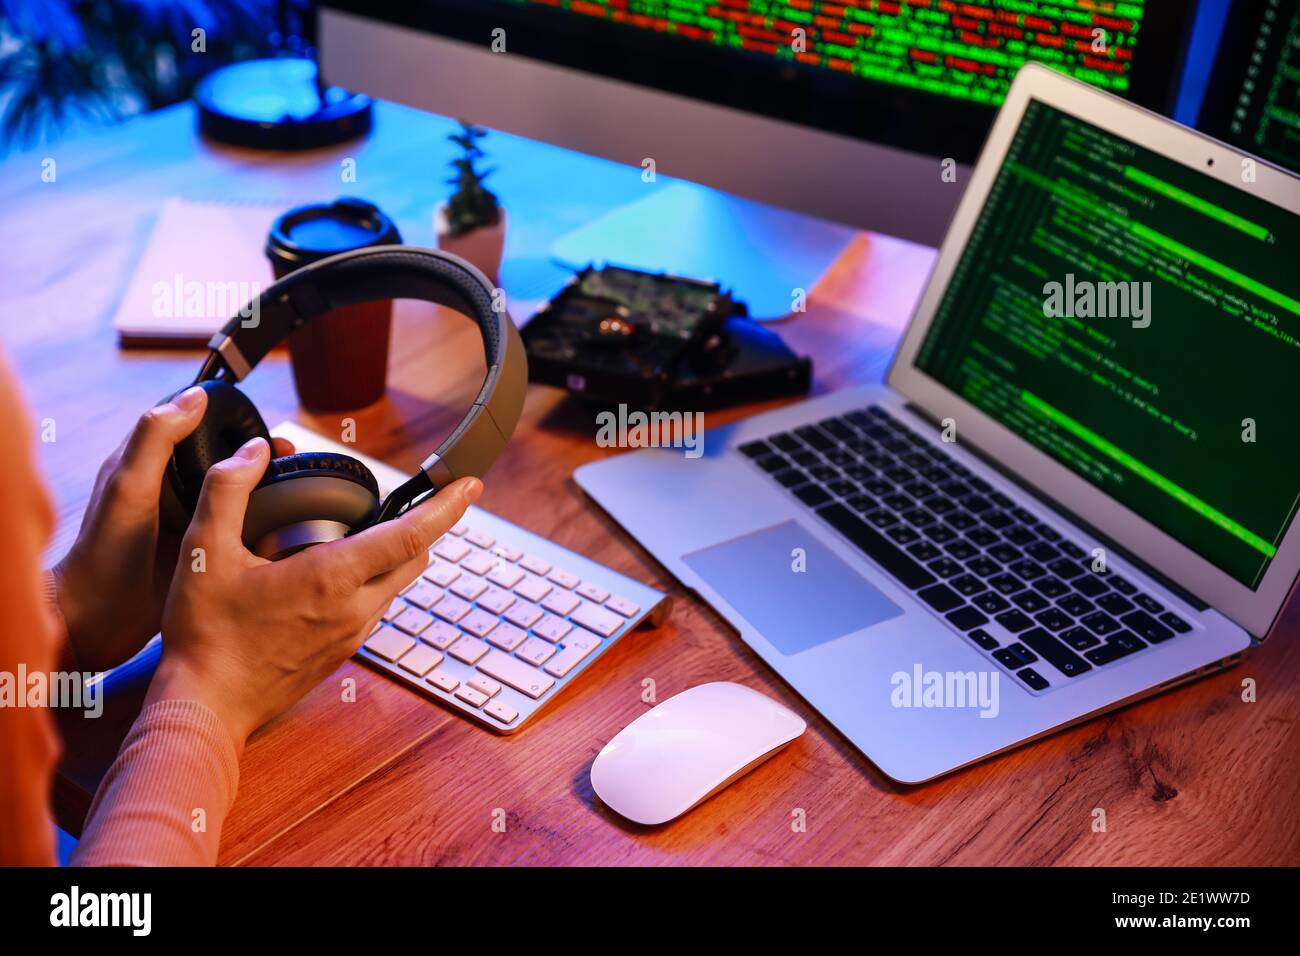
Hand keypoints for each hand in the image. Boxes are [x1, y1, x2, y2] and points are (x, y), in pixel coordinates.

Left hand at [52, 387, 294, 672]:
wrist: (97, 622)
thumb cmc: (103, 553)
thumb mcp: (129, 487)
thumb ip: (155, 439)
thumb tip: (195, 396)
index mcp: (152, 467)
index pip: (196, 428)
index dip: (230, 422)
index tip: (264, 426)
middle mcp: (174, 491)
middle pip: (225, 461)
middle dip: (260, 457)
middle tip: (294, 458)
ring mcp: (190, 523)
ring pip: (237, 494)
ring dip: (266, 489)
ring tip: (298, 489)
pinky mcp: (203, 554)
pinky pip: (241, 530)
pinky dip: (264, 525)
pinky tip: (286, 530)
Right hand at [144, 437, 480, 748]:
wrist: (205, 707)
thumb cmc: (204, 634)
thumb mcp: (203, 551)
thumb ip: (228, 490)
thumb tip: (254, 450)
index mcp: (332, 578)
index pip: (410, 535)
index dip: (445, 506)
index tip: (470, 484)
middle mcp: (354, 609)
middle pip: (414, 558)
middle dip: (423, 525)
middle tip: (418, 496)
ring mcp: (352, 635)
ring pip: (396, 584)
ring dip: (394, 554)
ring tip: (367, 528)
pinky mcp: (342, 654)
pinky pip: (374, 607)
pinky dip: (371, 581)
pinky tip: (337, 571)